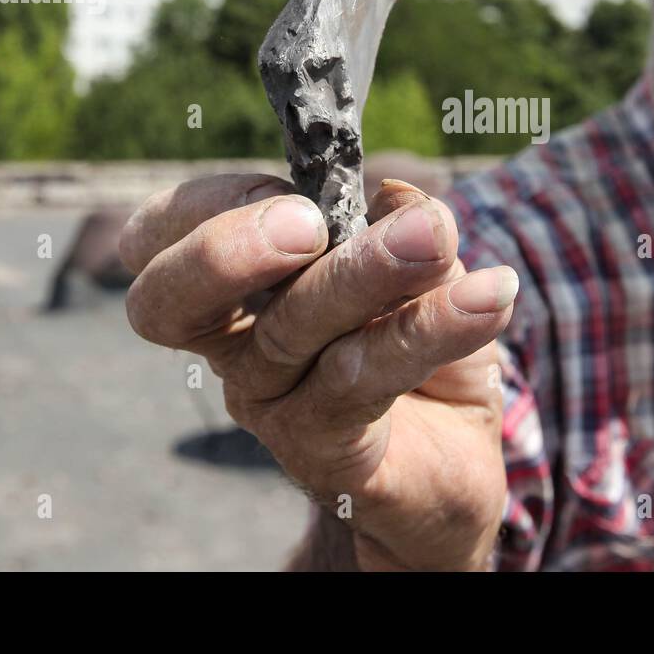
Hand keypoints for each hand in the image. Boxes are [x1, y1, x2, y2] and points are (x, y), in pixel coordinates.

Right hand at [120, 173, 515, 570]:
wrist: (453, 464)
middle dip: (226, 253)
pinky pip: (366, 378)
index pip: (163, 237)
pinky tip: (490, 297)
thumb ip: (404, 227)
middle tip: (309, 222)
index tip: (296, 188)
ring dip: (367, 272)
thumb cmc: (418, 346)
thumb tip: (398, 194)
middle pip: (171, 303)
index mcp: (241, 286)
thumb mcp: (421, 269)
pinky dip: (434, 327)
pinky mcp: (322, 451)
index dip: (209, 205)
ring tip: (434, 237)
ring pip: (295, 330)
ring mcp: (271, 405)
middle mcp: (234, 348)